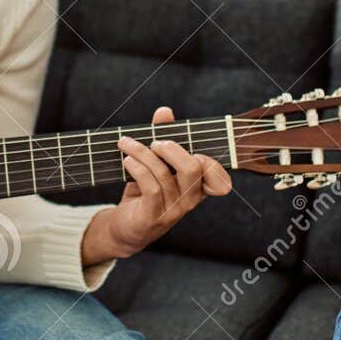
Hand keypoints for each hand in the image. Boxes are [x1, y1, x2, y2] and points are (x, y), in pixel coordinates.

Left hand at [82, 106, 231, 261]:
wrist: (125, 228)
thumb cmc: (144, 192)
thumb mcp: (156, 163)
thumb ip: (162, 137)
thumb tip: (165, 111)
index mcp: (198, 186)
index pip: (215, 173)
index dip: (208, 159)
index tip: (183, 144)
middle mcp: (190, 199)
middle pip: (193, 168)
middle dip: (172, 148)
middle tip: (154, 143)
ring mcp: (173, 210)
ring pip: (164, 174)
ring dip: (142, 153)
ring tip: (127, 144)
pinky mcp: (154, 217)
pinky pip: (151, 188)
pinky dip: (137, 168)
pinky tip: (127, 161)